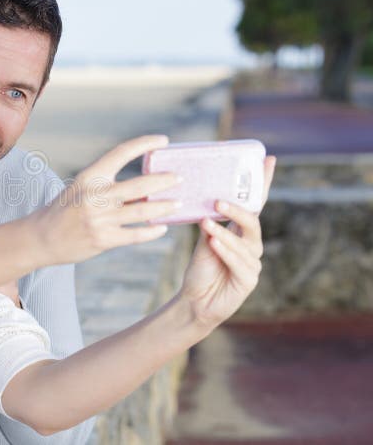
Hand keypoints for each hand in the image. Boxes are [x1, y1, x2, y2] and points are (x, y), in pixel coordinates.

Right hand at [33, 135, 180, 265]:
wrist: (41, 237)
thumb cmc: (65, 210)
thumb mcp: (80, 187)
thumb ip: (106, 184)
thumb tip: (145, 186)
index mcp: (89, 176)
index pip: (121, 153)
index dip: (144, 144)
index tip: (164, 140)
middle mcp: (95, 195)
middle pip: (140, 184)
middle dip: (164, 180)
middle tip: (180, 178)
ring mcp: (99, 218)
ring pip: (143, 210)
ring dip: (165, 207)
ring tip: (179, 204)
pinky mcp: (103, 239)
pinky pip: (136, 234)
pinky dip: (152, 231)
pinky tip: (162, 228)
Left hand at [180, 155, 275, 329]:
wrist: (194, 301)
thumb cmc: (201, 270)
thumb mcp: (203, 240)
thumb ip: (209, 221)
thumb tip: (205, 196)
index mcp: (241, 233)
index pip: (254, 205)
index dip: (262, 183)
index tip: (267, 159)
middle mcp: (251, 246)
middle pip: (253, 222)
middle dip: (238, 210)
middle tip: (218, 200)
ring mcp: (252, 264)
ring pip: (244, 243)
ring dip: (224, 232)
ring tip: (207, 224)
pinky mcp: (248, 281)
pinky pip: (239, 263)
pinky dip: (226, 251)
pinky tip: (214, 244)